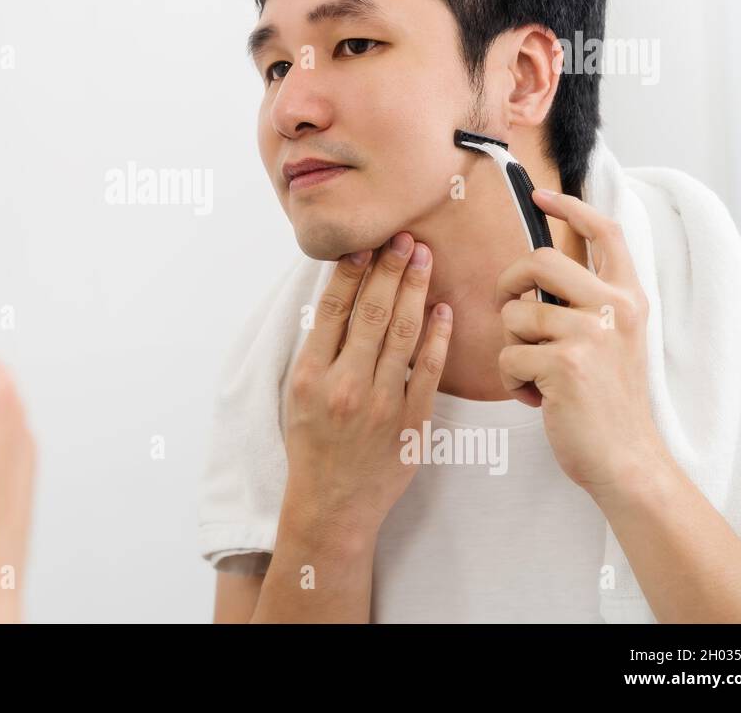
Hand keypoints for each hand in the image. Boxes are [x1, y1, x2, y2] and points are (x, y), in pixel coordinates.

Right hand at [282, 233, 453, 535]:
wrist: (332, 504)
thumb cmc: (312, 444)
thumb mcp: (298, 393)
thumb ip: (318, 348)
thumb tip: (338, 295)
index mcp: (311, 374)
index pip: (333, 309)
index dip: (350, 271)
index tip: (365, 244)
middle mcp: (345, 385)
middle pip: (371, 312)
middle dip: (390, 268)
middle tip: (404, 236)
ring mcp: (381, 403)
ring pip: (402, 333)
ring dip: (415, 289)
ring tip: (424, 257)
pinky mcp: (411, 421)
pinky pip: (429, 369)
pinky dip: (437, 335)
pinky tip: (443, 308)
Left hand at [495, 188, 667, 499]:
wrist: (626, 460)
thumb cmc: (608, 401)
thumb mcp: (613, 340)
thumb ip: (585, 302)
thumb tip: (536, 269)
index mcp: (629, 297)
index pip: (605, 232)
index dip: (570, 207)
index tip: (540, 196)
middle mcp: (615, 307)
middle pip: (537, 259)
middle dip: (508, 284)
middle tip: (512, 312)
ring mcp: (591, 334)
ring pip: (514, 313)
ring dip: (512, 347)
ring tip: (539, 375)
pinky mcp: (565, 364)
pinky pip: (508, 356)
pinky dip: (512, 381)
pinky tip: (539, 398)